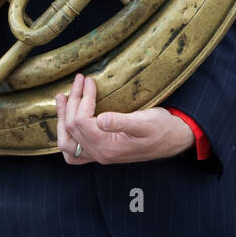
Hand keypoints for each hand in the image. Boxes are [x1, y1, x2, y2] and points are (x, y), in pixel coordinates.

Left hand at [56, 73, 195, 164]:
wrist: (173, 139)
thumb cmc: (162, 129)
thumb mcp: (145, 122)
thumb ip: (121, 122)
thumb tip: (100, 119)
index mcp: (107, 147)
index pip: (81, 121)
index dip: (82, 99)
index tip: (89, 80)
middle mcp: (99, 155)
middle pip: (71, 128)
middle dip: (72, 102)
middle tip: (79, 81)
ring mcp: (99, 156)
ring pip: (67, 143)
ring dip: (62, 119)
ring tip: (62, 98)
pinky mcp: (101, 152)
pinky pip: (74, 151)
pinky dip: (67, 135)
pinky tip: (68, 120)